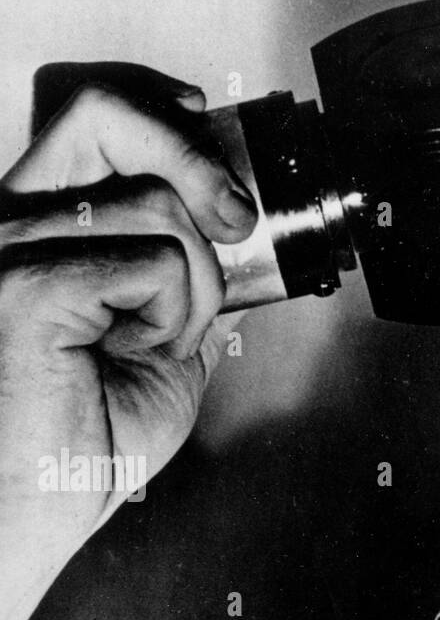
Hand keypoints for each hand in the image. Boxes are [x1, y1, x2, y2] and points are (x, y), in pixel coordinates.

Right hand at [0, 64, 256, 607]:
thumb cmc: (84, 439)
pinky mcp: (29, 283)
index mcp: (31, 224)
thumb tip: (232, 223)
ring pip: (158, 206)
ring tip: (145, 344)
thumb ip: (182, 277)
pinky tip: (129, 355)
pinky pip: (159, 265)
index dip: (160, 115)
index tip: (205, 133)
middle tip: (237, 220)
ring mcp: (10, 244)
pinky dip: (173, 319)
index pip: (88, 116)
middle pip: (107, 115)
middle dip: (194, 160)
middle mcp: (7, 218)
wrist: (36, 504)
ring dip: (190, 288)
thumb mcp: (160, 343)